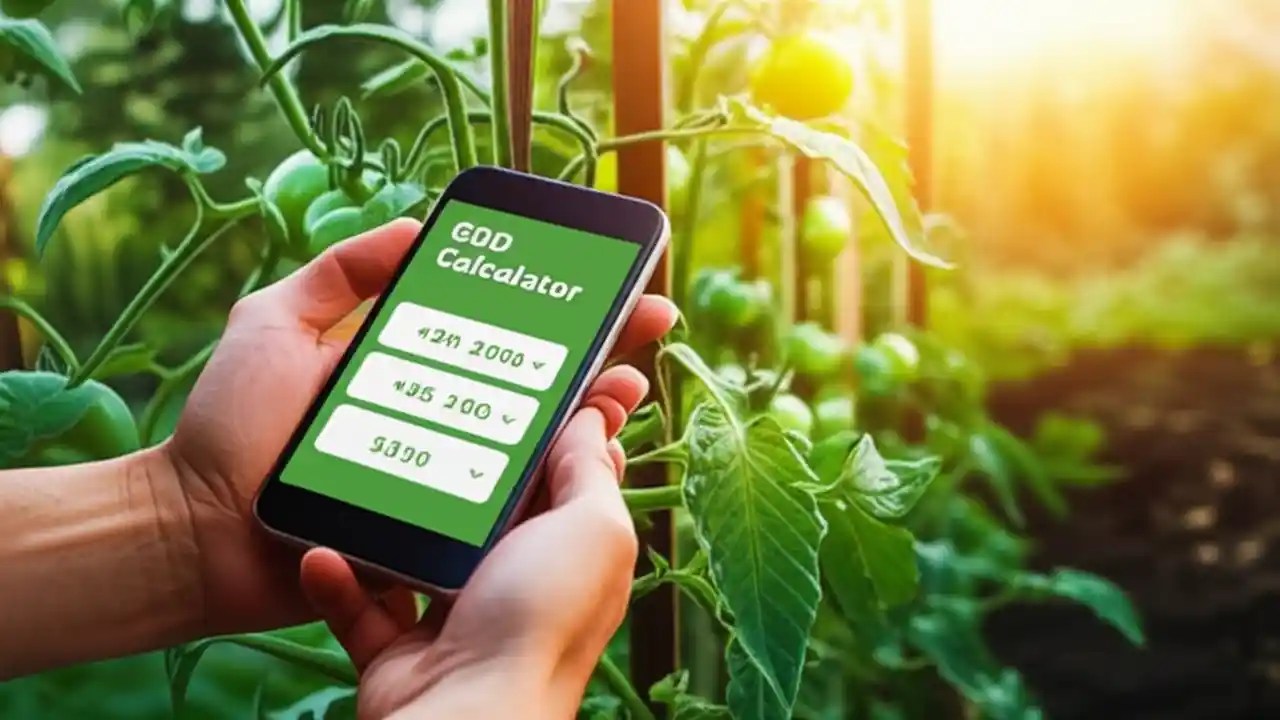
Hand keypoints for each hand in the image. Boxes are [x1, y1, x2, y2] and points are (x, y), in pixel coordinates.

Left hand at [161, 219, 675, 635]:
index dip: (554, 307)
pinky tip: (590, 454)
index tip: (606, 282)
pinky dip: (556, 483)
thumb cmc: (231, 427)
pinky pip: (509, 506)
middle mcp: (440, 418)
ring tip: (627, 386)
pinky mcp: (440, 529)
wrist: (198, 528)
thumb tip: (415, 226)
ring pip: (537, 444)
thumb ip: (338, 272)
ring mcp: (444, 474)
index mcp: (412, 367)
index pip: (499, 332)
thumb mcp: (276, 323)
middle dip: (598, 351)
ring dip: (593, 413)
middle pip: (535, 383)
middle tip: (647, 324)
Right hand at [299, 366, 653, 718]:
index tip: (513, 373)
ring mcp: (454, 615)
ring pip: (412, 548)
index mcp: (566, 549)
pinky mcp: (398, 649)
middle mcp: (513, 580)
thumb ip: (588, 474)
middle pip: (481, 502)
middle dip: (453, 458)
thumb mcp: (593, 529)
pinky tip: (320, 548)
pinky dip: (337, 579)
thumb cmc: (538, 623)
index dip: (546, 425)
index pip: (560, 473)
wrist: (464, 716)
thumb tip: (591, 418)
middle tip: (419, 400)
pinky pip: (359, 603)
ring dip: (382, 515)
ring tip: (355, 461)